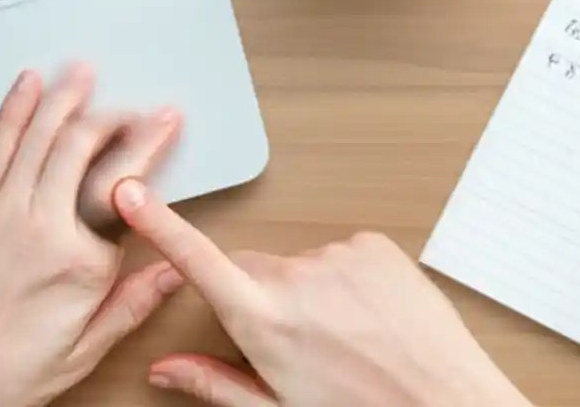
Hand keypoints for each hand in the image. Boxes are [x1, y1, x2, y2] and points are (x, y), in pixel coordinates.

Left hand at [0, 63, 186, 406]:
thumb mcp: (77, 356)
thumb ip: (129, 307)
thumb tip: (171, 272)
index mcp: (77, 264)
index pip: (127, 188)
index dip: (152, 146)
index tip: (169, 124)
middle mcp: (39, 225)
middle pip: (84, 147)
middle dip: (118, 115)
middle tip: (141, 104)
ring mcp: (0, 210)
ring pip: (40, 135)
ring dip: (67, 97)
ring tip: (86, 72)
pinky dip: (14, 111)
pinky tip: (26, 88)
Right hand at [112, 179, 531, 406]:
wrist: (449, 404)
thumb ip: (215, 384)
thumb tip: (165, 370)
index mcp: (265, 322)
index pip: (198, 262)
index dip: (160, 225)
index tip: (131, 193)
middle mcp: (298, 279)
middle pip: (251, 268)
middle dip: (260, 297)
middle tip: (296, 343)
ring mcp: (339, 255)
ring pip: (301, 265)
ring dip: (311, 291)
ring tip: (346, 336)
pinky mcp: (374, 244)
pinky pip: (341, 255)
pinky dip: (346, 279)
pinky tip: (368, 316)